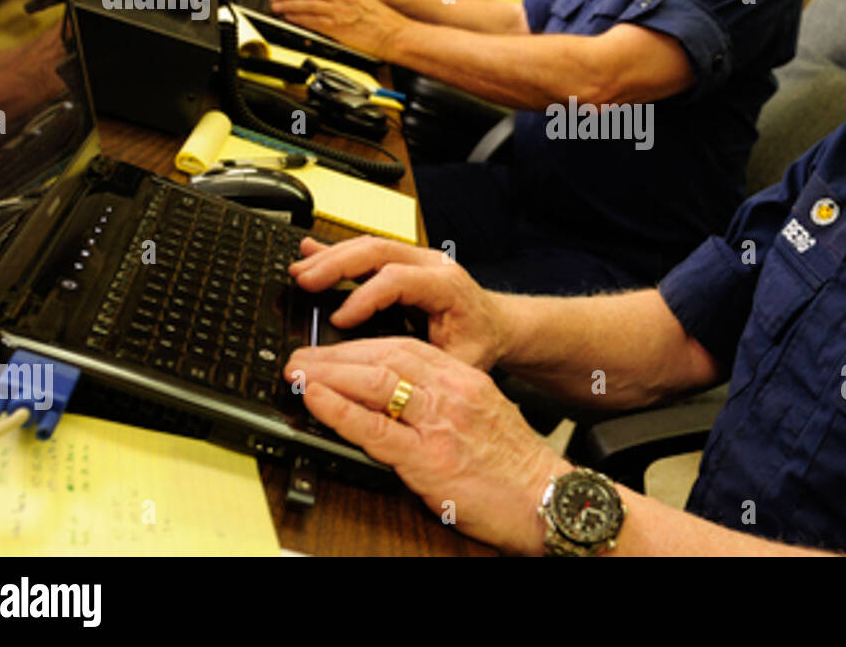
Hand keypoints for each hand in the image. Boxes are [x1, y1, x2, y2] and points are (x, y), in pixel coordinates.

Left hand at [269, 0, 405, 57]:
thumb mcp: (366, 5)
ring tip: (277, 6)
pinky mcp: (337, 26)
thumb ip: (348, 2)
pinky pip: (311, 19)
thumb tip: (333, 6)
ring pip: (306, 3)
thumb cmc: (387, 25)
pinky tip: (289, 18)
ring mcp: (339, 11)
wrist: (398, 35)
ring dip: (288, 4)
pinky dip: (297, 17)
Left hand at [284, 335, 571, 553]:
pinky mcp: (430, 458)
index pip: (404, 346)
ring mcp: (441, 422)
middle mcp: (453, 391)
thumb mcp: (483, 417)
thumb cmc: (518, 468)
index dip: (361, 344)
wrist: (547, 500)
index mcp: (465, 379)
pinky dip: (339, 409)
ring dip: (329, 373)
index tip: (333, 346)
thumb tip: (399, 403)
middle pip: (385, 356)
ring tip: (298, 371)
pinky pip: (375, 428)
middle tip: (302, 355)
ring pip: (376, 381)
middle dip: (337, 353)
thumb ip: (446, 403)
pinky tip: (314, 398)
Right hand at [289, 236, 508, 369]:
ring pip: (369, 246)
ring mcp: (418, 258)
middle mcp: (432, 263)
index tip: (339, 319)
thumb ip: (424, 365)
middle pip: (378, 251)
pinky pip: (368, 250)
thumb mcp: (459, 361)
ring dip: (331, 257)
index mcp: (447, 285)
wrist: (496, 324)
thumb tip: (386, 377)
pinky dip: (338, 253)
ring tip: (300, 271)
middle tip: (304, 281)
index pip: (399, 280)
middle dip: (337, 265)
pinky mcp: (405, 261)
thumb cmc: (479, 342)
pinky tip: (312, 252)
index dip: (365, 297)